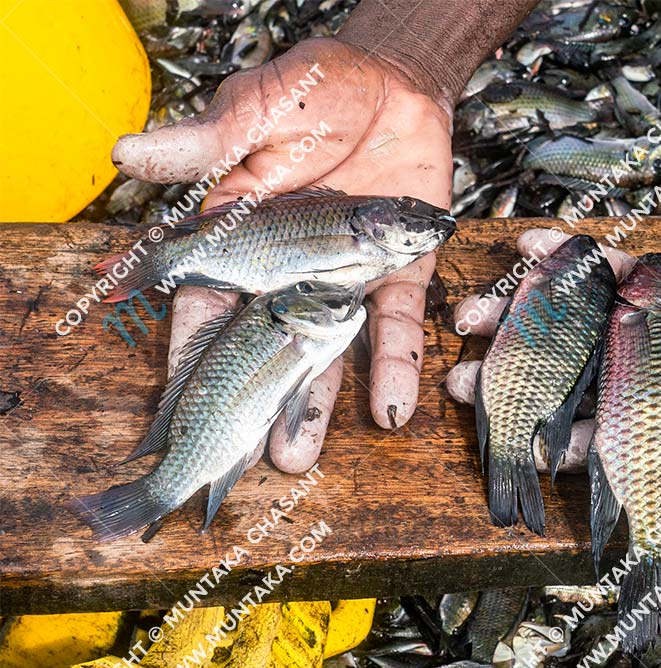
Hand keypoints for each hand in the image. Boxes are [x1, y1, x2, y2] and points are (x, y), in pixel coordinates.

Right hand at [112, 37, 452, 471]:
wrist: (396, 84)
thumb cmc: (317, 90)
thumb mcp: (258, 110)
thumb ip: (208, 143)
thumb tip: (130, 154)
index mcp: (243, 235)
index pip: (207, 299)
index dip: (190, 346)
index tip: (176, 402)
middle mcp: (292, 269)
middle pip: (264, 344)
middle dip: (251, 399)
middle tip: (238, 458)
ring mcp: (346, 278)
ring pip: (326, 350)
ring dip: (314, 402)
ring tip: (297, 457)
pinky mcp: (399, 276)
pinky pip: (395, 325)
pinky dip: (395, 365)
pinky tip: (391, 410)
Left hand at [450, 227, 660, 494]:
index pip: (638, 443)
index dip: (576, 444)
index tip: (513, 441)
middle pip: (596, 389)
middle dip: (530, 382)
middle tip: (461, 377)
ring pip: (598, 331)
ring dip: (538, 321)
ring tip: (477, 311)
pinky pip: (627, 279)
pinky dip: (584, 263)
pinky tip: (536, 246)